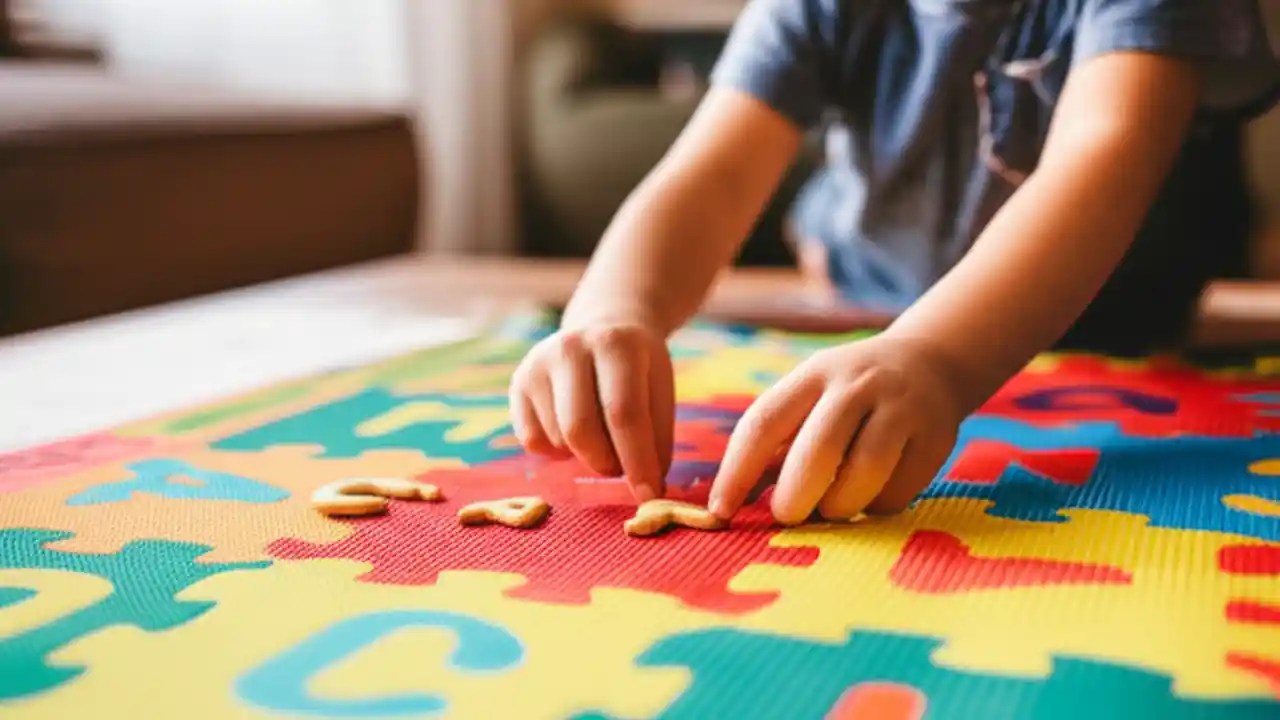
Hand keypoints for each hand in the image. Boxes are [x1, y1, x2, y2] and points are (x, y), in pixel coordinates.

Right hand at [509, 322, 674, 500]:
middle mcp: (571, 347)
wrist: (602, 327)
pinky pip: (532, 440)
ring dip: (583, 455)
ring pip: (557, 438)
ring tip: (599, 437)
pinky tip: (571, 430)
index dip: (637, 461)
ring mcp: (539, 363)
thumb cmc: (637, 370)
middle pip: (581, 429)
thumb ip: (657, 438)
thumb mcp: (659, 390)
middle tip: (619, 468)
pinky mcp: (518, 382)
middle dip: (605, 463)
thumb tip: (648, 490)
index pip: (625, 413)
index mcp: (616, 345)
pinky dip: (556, 452)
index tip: (649, 494)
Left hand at [708, 334, 966, 523]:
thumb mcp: (809, 399)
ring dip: (839, 505)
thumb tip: (729, 507)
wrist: (930, 364)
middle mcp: (857, 385)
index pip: (763, 423)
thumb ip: (774, 446)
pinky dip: (875, 506)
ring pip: (865, 471)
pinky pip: (898, 490)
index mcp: (812, 375)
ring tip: (832, 508)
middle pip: (819, 449)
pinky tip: (870, 496)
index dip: (737, 472)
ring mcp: (900, 409)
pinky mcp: (935, 438)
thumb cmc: (847, 397)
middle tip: (786, 517)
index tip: (720, 512)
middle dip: (795, 495)